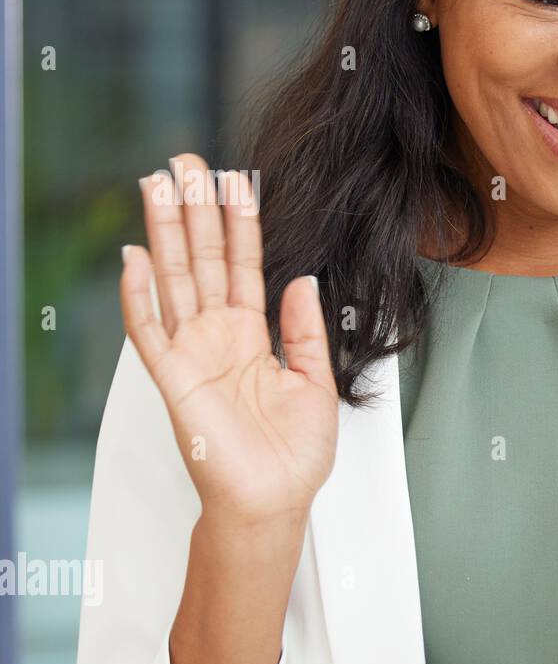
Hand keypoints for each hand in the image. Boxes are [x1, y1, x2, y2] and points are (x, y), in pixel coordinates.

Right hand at [121, 152, 338, 526]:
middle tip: (187, 161)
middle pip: (202, 260)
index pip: (243, 265)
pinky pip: (148, 330)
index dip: (239, 223)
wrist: (274, 502)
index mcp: (252, 335)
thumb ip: (306, 330)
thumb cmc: (293, 454)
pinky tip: (136, 256)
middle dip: (195, 210)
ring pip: (174, 280)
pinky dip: (139, 294)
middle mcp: (217, 336)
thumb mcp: (316, 382)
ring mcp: (191, 353)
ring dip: (165, 233)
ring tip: (159, 185)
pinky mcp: (172, 379)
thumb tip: (304, 279)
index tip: (237, 179)